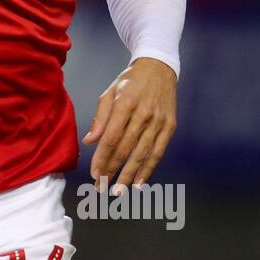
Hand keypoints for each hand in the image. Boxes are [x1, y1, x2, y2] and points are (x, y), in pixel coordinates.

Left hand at [83, 57, 176, 192]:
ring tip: (118, 191)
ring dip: (130, 175)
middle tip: (102, 187)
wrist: (159, 68)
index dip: (102, 158)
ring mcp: (159, 121)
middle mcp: (144, 114)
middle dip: (113, 170)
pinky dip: (149, 169)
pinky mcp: (170, 126)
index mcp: (125, 104)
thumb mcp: (110, 93)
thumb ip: (100, 118)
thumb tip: (90, 142)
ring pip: (143, 154)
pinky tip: (139, 183)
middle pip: (126, 148)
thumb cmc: (129, 82)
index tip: (94, 174)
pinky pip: (158, 152)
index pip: (112, 137)